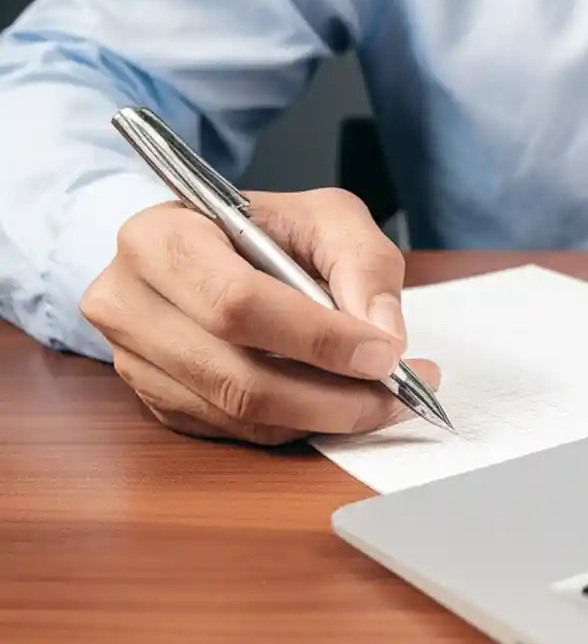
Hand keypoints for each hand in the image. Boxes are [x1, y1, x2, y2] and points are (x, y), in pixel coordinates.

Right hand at [81, 188, 440, 444]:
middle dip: (332, 393)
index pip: (237, 303)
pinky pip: (236, 432)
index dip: (317, 338)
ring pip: (239, 413)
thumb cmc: (269, 229)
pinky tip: (340, 404)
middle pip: (236, 375)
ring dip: (325, 417)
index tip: (385, 354)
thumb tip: (383, 335)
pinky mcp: (158, 401)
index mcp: (160, 237)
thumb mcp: (327, 217)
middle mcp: (129, 302)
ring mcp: (135, 360)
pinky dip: (299, 426)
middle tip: (397, 391)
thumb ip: (363, 263)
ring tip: (384, 399)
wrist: (216, 248)